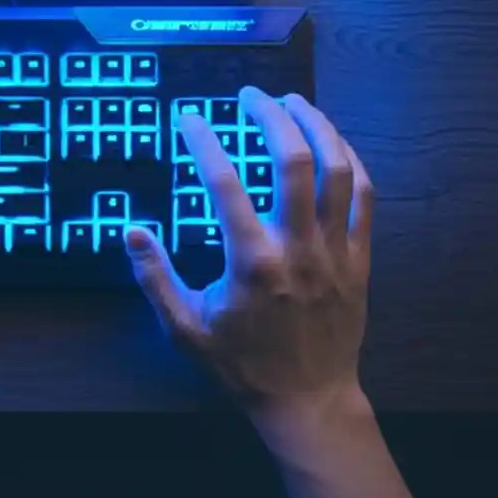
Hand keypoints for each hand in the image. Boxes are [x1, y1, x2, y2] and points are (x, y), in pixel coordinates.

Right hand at [126, 87, 411, 497]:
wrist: (308, 401)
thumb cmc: (242, 366)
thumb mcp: (184, 329)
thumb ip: (155, 277)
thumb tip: (132, 230)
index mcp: (250, 263)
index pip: (223, 182)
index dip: (204, 140)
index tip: (190, 117)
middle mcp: (297, 248)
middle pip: (291, 161)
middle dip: (270, 116)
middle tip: (250, 95)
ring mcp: (335, 252)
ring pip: (336, 171)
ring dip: (317, 127)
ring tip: (295, 102)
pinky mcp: (360, 260)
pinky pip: (365, 198)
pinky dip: (351, 162)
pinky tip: (334, 143)